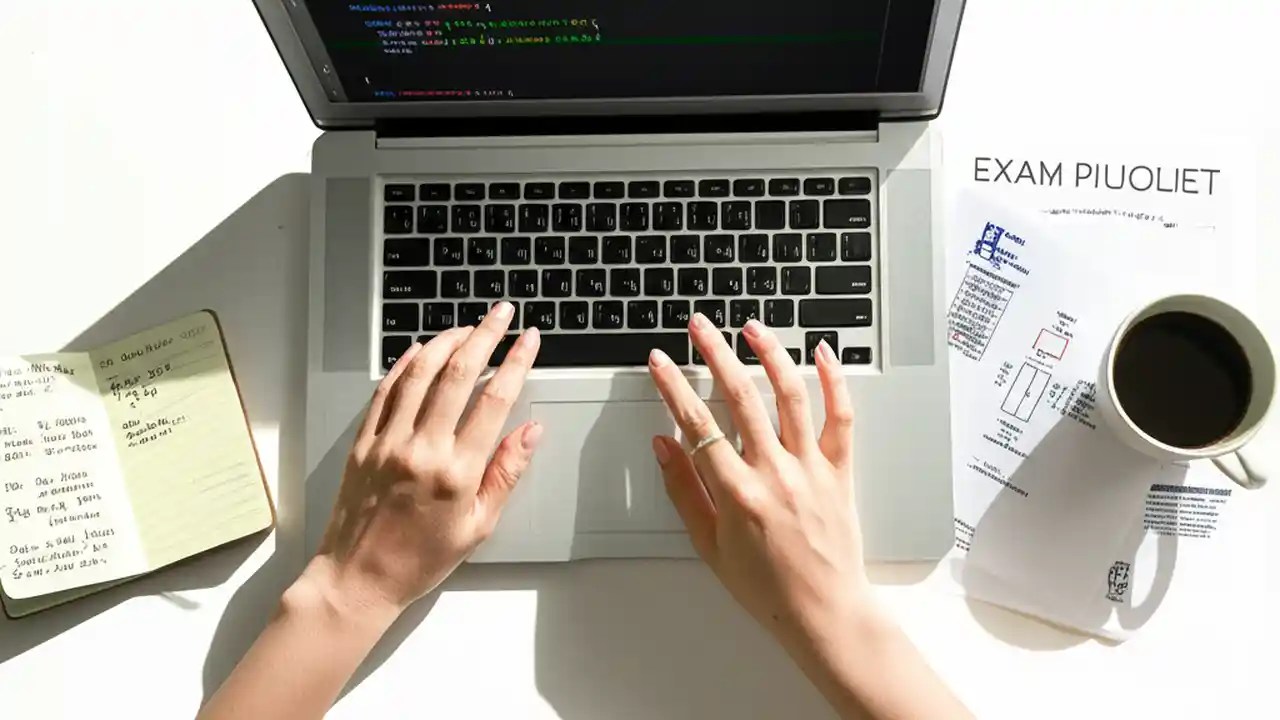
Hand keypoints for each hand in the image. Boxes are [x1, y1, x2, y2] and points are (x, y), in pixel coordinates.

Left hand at [310, 302, 541, 612]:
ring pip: (419, 374)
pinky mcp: (362, 443)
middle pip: (458, 374)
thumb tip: (531, 432)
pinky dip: (404, 365)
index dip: (516, 363)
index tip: (529, 340)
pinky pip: (385, 392)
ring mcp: (388, 442)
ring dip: (445, 342)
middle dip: (484, 335)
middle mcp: (422, 449)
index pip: (495, 401)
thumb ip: (506, 473)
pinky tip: (419, 351)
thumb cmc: (420, 560)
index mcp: (457, 472)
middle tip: (501, 314)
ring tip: (465, 327)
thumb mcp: (478, 525)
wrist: (358, 579)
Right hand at [647, 315, 866, 647]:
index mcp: (738, 494)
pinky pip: (841, 417)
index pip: (697, 425)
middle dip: (715, 353)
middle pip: (740, 397)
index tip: (659, 362)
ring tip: (751, 326)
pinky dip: (834, 381)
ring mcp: (811, 469)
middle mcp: (775, 473)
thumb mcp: (709, 545)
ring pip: (790, 395)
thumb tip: (663, 445)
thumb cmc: (766, 586)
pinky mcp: (840, 471)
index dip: (672, 387)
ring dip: (769, 354)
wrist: (823, 611)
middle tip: (699, 326)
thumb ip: (684, 491)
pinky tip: (821, 353)